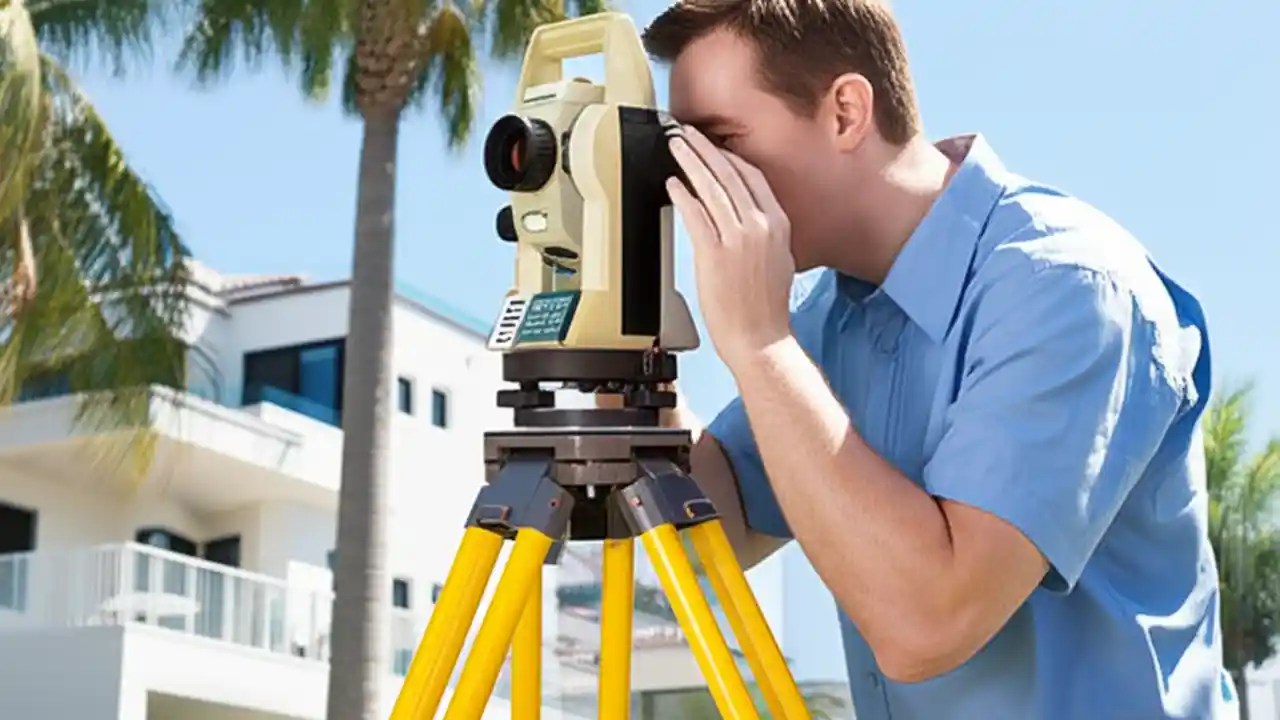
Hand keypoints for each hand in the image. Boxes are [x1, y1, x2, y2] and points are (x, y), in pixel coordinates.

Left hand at [665, 127, 795, 370]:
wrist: (760, 338)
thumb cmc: (765, 307)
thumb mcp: (779, 259)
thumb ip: (765, 232)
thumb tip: (747, 214)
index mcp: (778, 224)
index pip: (752, 177)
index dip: (729, 157)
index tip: (713, 145)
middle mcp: (760, 226)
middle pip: (729, 174)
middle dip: (705, 148)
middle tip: (687, 133)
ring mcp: (737, 239)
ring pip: (711, 187)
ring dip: (690, 161)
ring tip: (676, 146)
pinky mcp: (715, 254)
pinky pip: (695, 214)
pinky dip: (682, 194)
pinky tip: (672, 183)